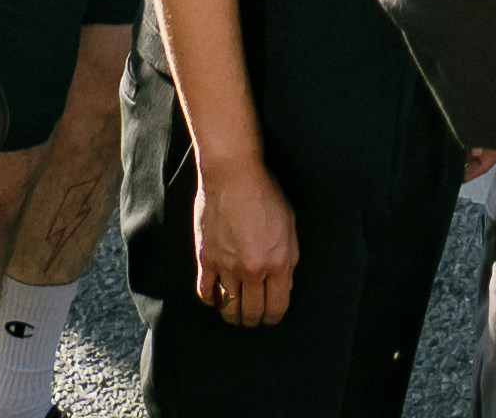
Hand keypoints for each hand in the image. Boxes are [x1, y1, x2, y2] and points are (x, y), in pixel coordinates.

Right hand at [189, 140, 300, 332]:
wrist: (233, 175)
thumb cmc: (265, 194)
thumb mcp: (290, 224)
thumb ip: (289, 258)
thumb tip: (284, 285)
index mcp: (278, 262)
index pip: (277, 307)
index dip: (274, 317)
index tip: (271, 317)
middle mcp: (252, 270)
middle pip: (252, 313)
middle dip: (254, 320)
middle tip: (253, 318)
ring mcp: (227, 267)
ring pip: (228, 309)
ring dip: (233, 315)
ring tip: (235, 313)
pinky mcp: (206, 260)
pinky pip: (206, 293)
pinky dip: (212, 300)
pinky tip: (216, 297)